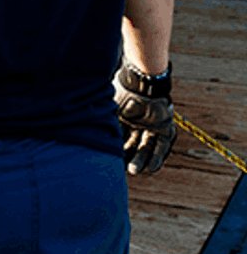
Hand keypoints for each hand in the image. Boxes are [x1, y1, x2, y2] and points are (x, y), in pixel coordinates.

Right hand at [114, 60, 176, 174]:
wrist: (142, 82)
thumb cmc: (123, 93)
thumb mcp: (111, 109)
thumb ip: (106, 121)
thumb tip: (90, 134)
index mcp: (124, 117)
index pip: (120, 137)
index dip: (116, 149)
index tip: (111, 160)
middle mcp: (137, 123)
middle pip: (133, 143)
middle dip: (128, 156)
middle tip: (122, 169)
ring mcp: (151, 126)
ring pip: (146, 146)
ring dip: (141, 159)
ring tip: (135, 170)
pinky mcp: (164, 127)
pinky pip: (162, 145)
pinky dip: (157, 157)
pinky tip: (152, 168)